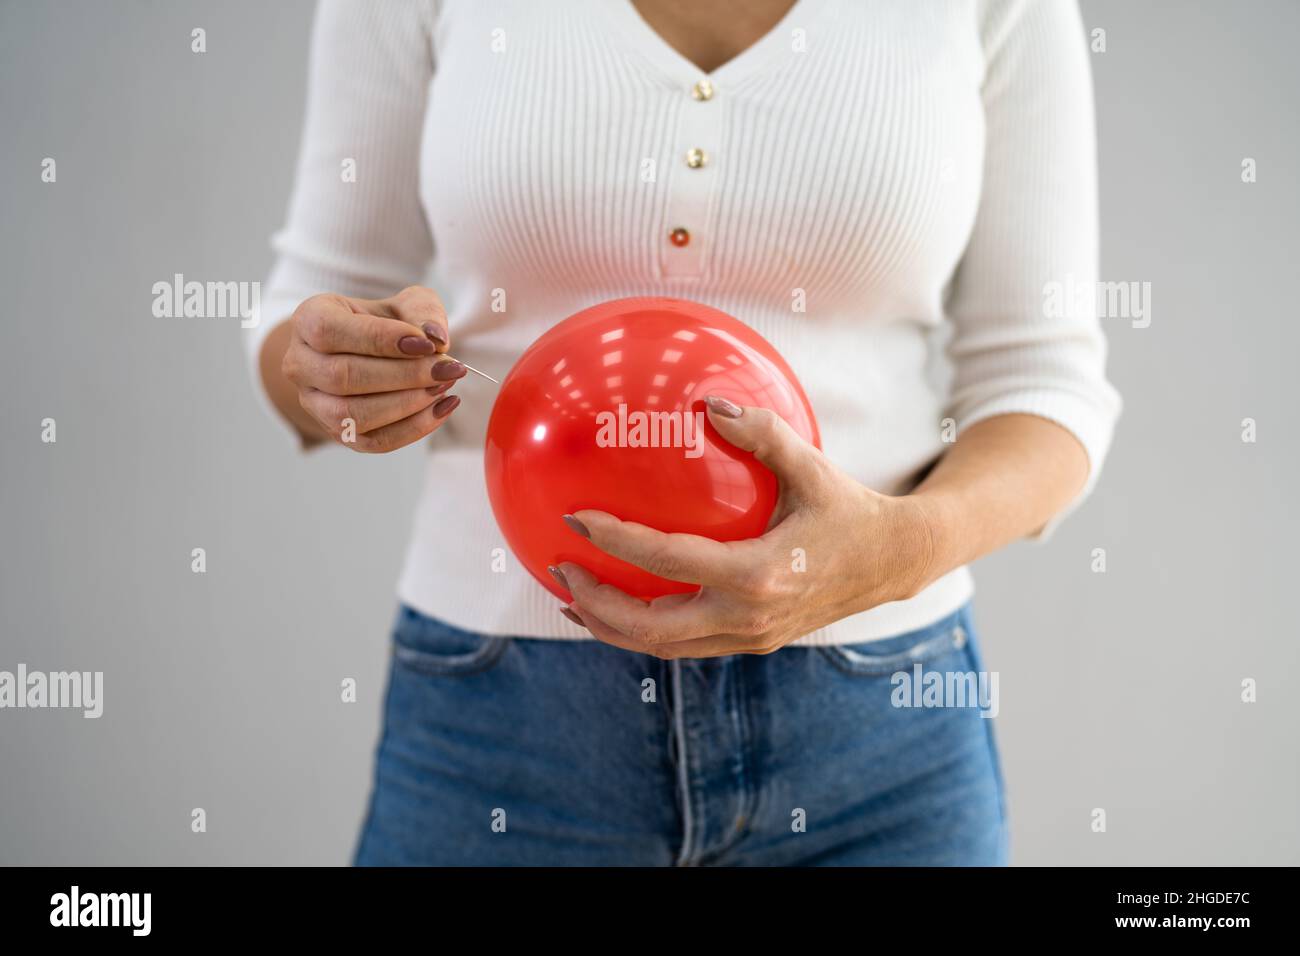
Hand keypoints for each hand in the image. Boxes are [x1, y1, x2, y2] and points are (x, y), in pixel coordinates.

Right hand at [281, 286, 466, 451]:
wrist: (367, 354)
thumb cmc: (385, 324)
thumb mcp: (405, 304)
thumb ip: (422, 312)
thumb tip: (437, 338)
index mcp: (308, 320)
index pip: (331, 332)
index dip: (381, 340)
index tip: (428, 343)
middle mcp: (300, 364)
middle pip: (342, 377)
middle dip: (403, 375)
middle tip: (447, 368)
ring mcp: (314, 404)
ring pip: (352, 415)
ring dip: (406, 404)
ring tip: (444, 387)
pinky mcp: (338, 433)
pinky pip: (373, 441)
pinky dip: (413, 428)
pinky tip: (443, 408)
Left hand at [553, 396, 936, 657]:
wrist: (893, 564)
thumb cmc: (850, 510)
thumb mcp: (812, 467)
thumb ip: (763, 433)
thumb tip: (708, 404)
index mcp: (757, 576)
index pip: (667, 562)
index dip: (615, 541)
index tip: (575, 518)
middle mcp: (748, 618)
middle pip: (650, 629)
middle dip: (596, 605)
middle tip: (559, 567)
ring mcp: (748, 638)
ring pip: (662, 647)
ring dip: (611, 626)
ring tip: (571, 596)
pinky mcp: (750, 641)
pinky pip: (683, 643)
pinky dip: (642, 629)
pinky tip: (620, 602)